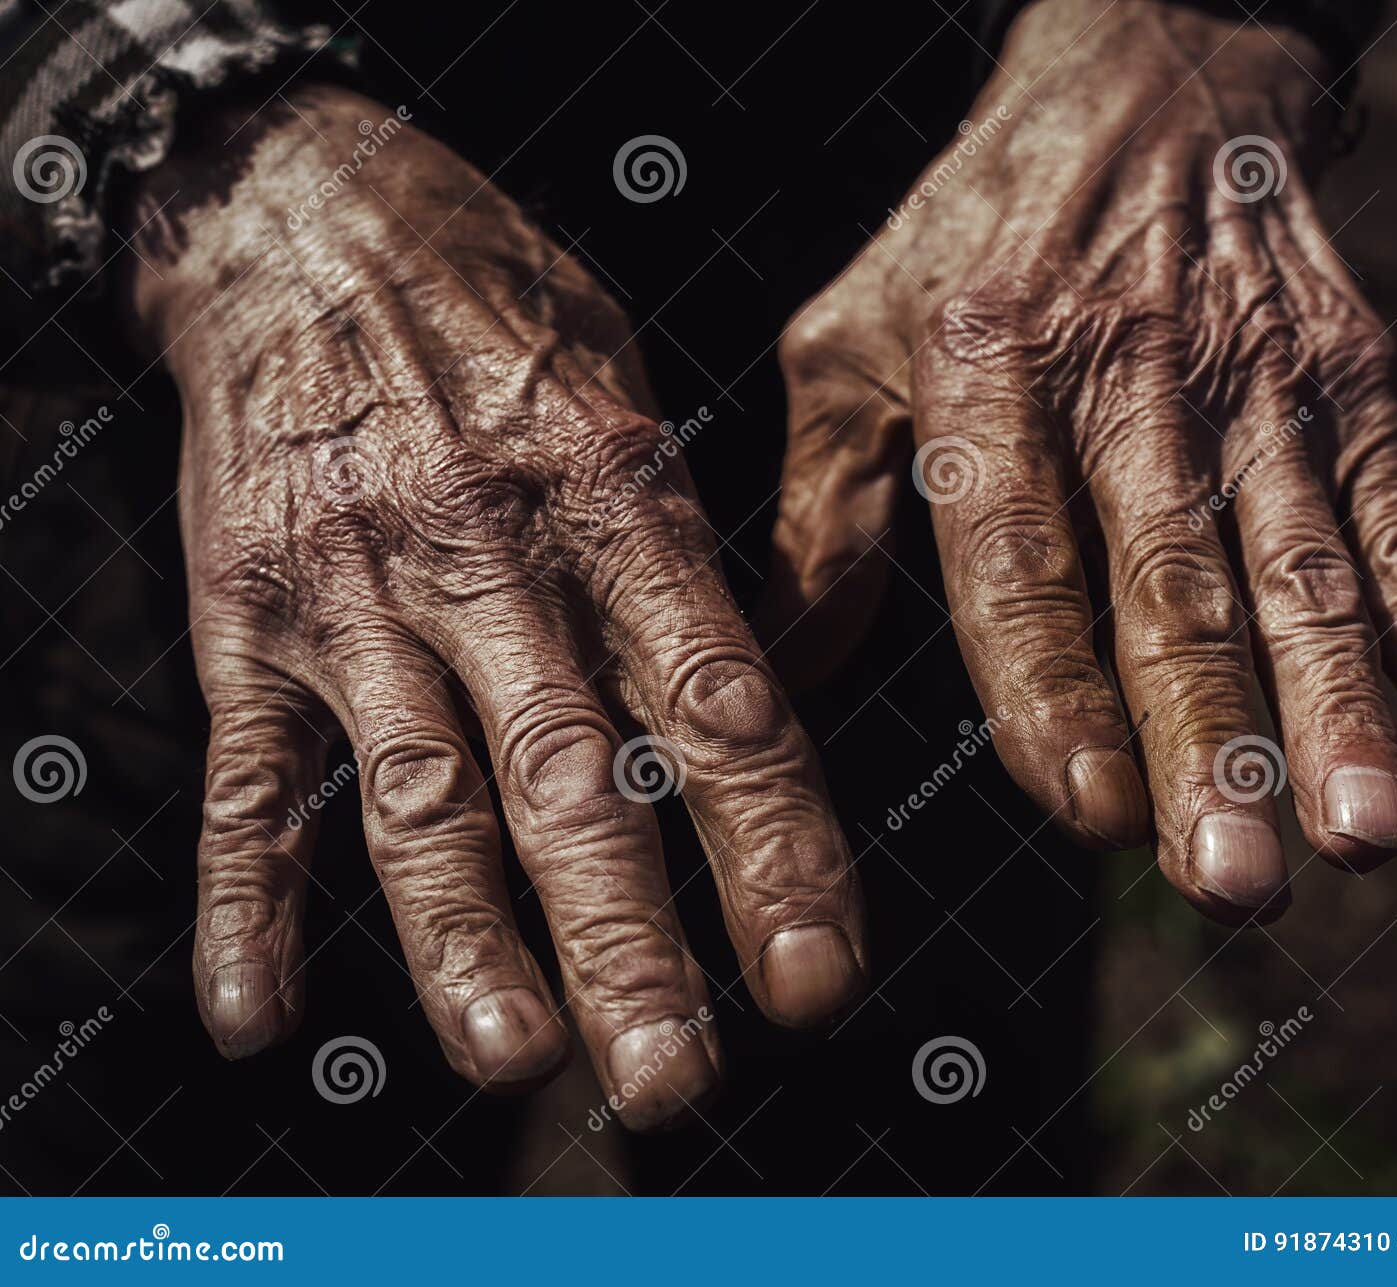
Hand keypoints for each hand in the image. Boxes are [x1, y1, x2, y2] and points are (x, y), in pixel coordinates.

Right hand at [123, 86, 864, 1123]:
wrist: (308, 215)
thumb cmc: (502, 313)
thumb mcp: (632, 394)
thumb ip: (691, 554)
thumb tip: (768, 703)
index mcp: (617, 502)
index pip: (716, 704)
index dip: (772, 847)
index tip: (816, 972)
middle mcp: (494, 560)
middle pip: (572, 779)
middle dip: (629, 942)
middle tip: (677, 1078)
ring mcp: (361, 597)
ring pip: (419, 798)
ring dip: (465, 943)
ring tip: (516, 1061)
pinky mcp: (250, 618)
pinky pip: (252, 777)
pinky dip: (250, 903)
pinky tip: (260, 1012)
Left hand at [764, 0, 1396, 922]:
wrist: (1146, 86)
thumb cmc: (972, 241)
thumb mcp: (856, 343)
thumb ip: (825, 510)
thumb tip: (786, 670)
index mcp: (985, 371)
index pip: (1017, 549)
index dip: (1053, 681)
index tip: (1086, 809)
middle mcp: (1129, 377)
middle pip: (1174, 577)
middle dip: (1206, 739)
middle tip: (1230, 880)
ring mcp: (1253, 379)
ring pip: (1297, 564)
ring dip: (1333, 708)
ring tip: (1360, 836)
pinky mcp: (1348, 378)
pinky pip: (1393, 512)